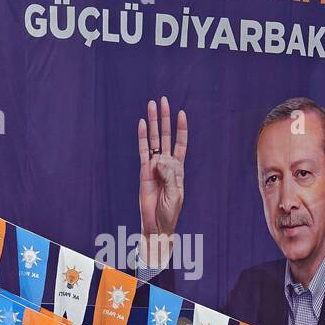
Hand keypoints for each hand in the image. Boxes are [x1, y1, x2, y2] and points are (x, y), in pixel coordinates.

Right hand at [137, 97, 186, 267]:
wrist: (157, 224)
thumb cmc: (170, 211)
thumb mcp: (175, 194)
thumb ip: (169, 176)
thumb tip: (160, 160)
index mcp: (178, 168)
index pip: (181, 143)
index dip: (181, 129)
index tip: (181, 113)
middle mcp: (166, 163)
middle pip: (166, 136)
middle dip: (165, 118)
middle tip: (163, 100)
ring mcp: (154, 166)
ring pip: (154, 139)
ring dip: (154, 123)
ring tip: (151, 105)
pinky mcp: (143, 171)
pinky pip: (143, 151)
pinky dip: (143, 137)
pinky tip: (143, 124)